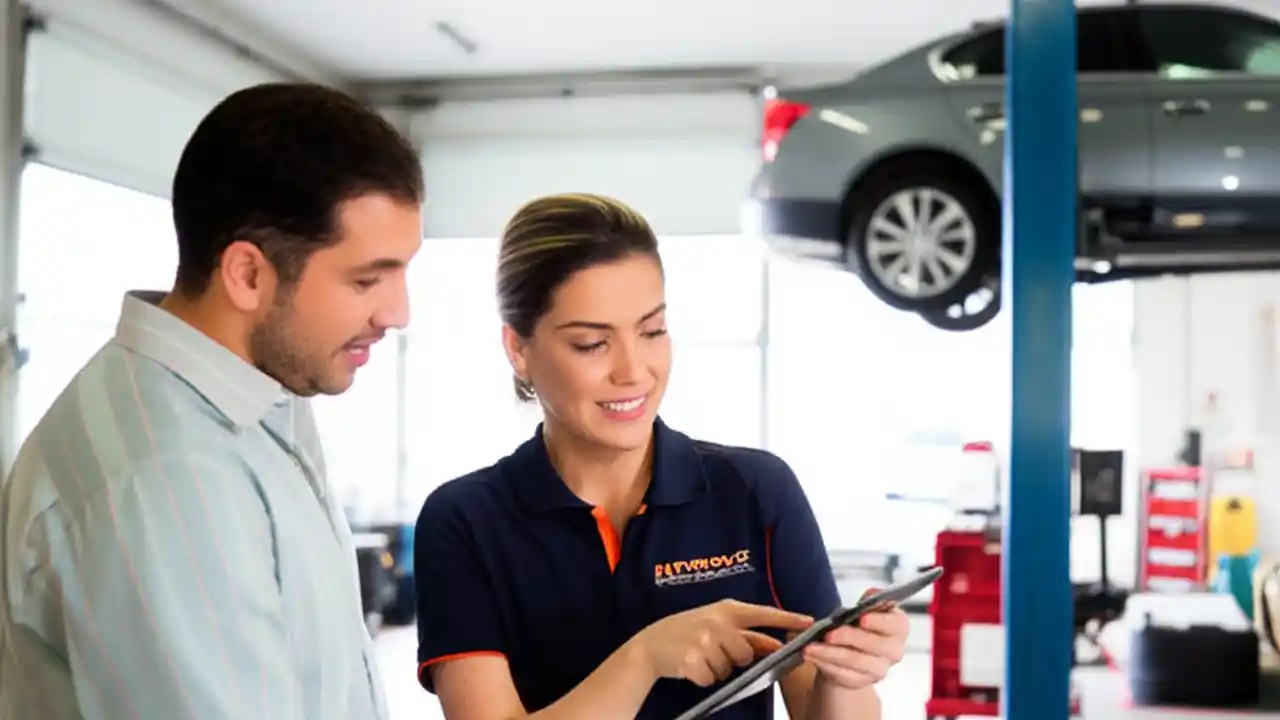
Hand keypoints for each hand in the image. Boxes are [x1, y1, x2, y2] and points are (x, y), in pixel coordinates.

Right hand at [632, 599, 814, 686]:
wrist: (650, 645)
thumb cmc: (686, 631)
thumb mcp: (715, 622)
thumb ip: (744, 631)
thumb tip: (775, 645)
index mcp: (725, 609)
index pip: (763, 613)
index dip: (788, 619)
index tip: (809, 622)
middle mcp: (717, 622)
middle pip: (748, 652)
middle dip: (737, 658)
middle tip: (715, 650)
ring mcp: (704, 642)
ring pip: (731, 668)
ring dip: (719, 668)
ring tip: (700, 655)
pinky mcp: (694, 661)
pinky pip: (713, 679)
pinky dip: (704, 677)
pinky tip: (691, 665)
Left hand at [802, 594, 909, 690]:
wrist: (850, 651)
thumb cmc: (858, 625)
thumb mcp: (863, 609)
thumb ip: (869, 602)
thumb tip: (872, 595)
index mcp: (898, 627)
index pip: (897, 625)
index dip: (880, 621)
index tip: (863, 617)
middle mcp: (893, 651)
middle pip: (875, 645)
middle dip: (850, 638)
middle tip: (829, 634)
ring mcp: (878, 669)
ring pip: (854, 661)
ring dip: (829, 653)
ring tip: (810, 646)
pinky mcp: (860, 681)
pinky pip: (842, 674)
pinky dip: (824, 663)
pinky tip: (811, 655)